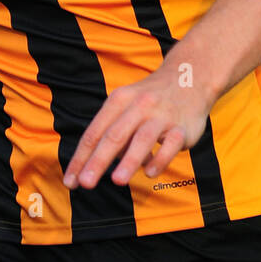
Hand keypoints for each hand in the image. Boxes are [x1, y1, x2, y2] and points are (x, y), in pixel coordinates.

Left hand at [63, 58, 211, 190]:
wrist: (190, 78)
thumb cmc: (149, 100)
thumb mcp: (126, 105)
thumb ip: (111, 133)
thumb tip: (91, 165)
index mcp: (119, 100)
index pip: (94, 133)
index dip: (81, 158)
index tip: (70, 180)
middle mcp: (138, 105)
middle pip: (114, 136)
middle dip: (98, 160)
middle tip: (85, 183)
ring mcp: (161, 116)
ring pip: (142, 138)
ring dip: (129, 160)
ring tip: (116, 181)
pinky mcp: (182, 127)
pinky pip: (171, 145)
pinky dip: (160, 159)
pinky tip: (149, 173)